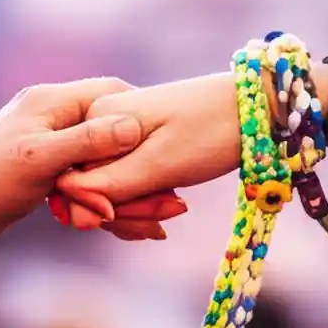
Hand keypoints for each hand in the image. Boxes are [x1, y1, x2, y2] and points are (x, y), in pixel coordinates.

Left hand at [0, 78, 185, 245]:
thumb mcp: (41, 159)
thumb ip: (87, 141)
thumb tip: (134, 124)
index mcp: (51, 101)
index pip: (110, 92)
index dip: (140, 113)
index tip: (165, 139)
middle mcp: (51, 115)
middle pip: (110, 125)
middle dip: (136, 156)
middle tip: (167, 184)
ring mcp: (48, 140)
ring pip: (101, 154)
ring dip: (121, 178)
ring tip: (152, 207)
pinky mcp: (45, 166)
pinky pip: (86, 173)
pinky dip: (103, 190)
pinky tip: (121, 212)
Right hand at [54, 73, 241, 211]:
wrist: (256, 106)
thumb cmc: (211, 132)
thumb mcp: (159, 165)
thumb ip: (110, 187)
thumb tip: (71, 210)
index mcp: (98, 118)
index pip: (75, 182)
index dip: (106, 211)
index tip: (148, 221)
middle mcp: (101, 121)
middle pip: (90, 185)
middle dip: (127, 212)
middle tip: (169, 216)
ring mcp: (118, 130)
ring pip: (110, 186)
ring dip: (139, 209)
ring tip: (177, 209)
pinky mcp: (137, 140)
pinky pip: (126, 178)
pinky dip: (145, 198)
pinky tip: (170, 206)